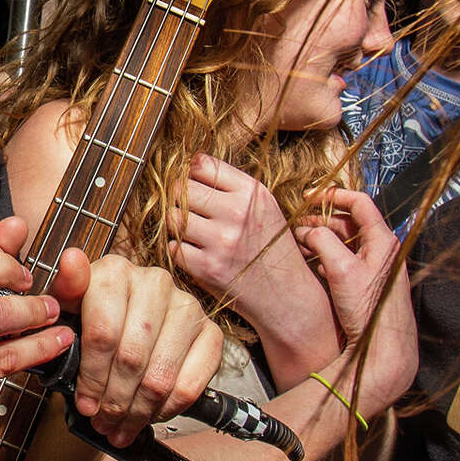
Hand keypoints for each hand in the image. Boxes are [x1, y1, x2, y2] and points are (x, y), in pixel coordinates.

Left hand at [52, 248, 223, 443]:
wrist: (132, 315)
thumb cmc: (95, 314)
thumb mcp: (68, 304)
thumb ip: (65, 291)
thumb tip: (72, 260)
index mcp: (116, 272)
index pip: (104, 334)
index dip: (92, 377)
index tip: (86, 404)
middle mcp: (155, 283)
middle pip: (132, 358)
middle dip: (114, 401)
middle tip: (103, 421)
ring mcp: (187, 307)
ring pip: (161, 376)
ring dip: (139, 411)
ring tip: (122, 426)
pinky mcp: (211, 332)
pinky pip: (191, 384)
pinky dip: (169, 408)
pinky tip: (151, 415)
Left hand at [169, 154, 339, 375]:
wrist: (287, 296)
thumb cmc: (271, 247)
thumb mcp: (264, 207)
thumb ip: (231, 186)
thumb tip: (189, 165)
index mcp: (252, 192)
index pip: (201, 164)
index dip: (190, 172)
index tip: (191, 183)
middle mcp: (236, 213)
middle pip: (180, 188)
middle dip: (179, 198)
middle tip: (190, 211)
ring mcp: (220, 241)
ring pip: (172, 217)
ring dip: (177, 225)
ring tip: (194, 233)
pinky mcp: (207, 268)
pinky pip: (173, 247)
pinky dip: (180, 251)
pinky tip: (196, 254)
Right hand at [294, 190, 417, 416]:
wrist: (384, 346)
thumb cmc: (369, 310)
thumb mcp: (341, 270)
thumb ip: (323, 241)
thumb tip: (308, 230)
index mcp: (382, 240)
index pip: (359, 201)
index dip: (333, 194)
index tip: (310, 196)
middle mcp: (383, 250)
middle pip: (349, 222)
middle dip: (321, 220)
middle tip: (299, 224)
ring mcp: (377, 266)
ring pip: (346, 241)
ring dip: (322, 239)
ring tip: (300, 244)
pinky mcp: (369, 282)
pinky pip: (347, 259)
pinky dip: (328, 256)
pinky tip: (313, 264)